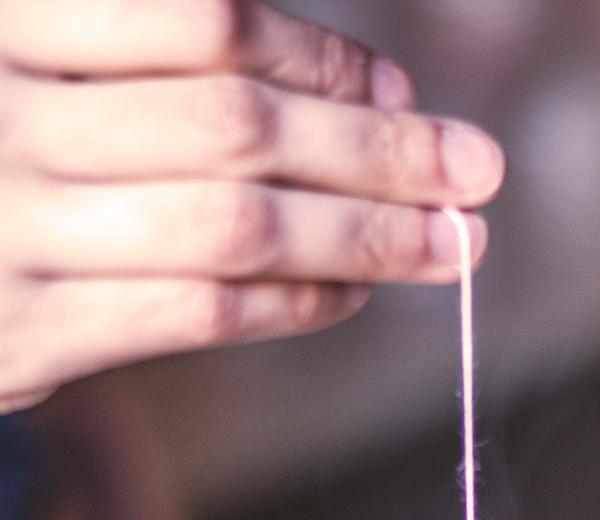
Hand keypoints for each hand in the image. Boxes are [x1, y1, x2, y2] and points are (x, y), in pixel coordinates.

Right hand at [0, 0, 505, 411]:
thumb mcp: (38, 70)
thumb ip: (139, 54)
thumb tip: (350, 93)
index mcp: (12, 15)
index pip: (201, 22)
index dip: (318, 60)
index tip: (396, 97)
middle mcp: (4, 107)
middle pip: (235, 124)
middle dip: (376, 154)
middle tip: (477, 170)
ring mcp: (8, 221)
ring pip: (230, 222)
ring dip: (363, 234)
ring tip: (451, 245)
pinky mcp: (25, 332)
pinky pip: (197, 309)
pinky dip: (291, 301)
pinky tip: (352, 291)